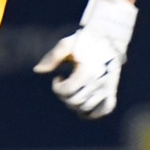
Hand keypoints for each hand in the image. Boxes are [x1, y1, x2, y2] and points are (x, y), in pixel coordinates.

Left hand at [33, 0, 136, 118]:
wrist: (108, 37)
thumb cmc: (84, 41)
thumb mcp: (66, 44)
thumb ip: (52, 57)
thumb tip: (37, 70)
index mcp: (88, 70)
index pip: (68, 91)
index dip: (57, 88)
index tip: (58, 78)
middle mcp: (100, 81)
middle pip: (76, 102)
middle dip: (64, 96)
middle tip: (64, 85)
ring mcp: (108, 87)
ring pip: (87, 109)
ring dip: (75, 104)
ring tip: (73, 93)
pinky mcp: (112, 90)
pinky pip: (104, 110)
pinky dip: (93, 112)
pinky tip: (84, 106)